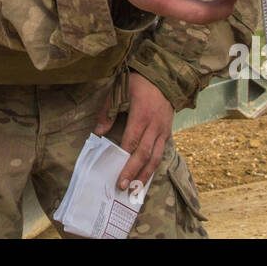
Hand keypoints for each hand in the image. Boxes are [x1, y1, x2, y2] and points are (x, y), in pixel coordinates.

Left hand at [95, 72, 172, 193]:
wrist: (164, 75)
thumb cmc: (138, 82)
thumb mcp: (118, 91)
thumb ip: (108, 112)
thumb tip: (98, 133)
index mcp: (142, 114)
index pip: (132, 141)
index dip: (124, 158)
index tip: (116, 172)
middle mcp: (155, 125)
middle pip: (144, 153)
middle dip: (133, 172)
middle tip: (122, 186)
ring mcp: (163, 130)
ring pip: (155, 157)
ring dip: (145, 175)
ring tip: (135, 190)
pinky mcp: (167, 132)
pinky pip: (161, 153)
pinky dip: (153, 167)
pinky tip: (145, 176)